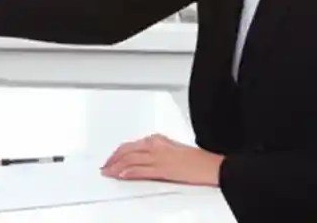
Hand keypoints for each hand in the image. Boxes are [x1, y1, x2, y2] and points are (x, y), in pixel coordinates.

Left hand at [100, 134, 222, 185]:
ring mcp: (158, 157)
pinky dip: (128, 172)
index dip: (118, 153)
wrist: (211, 166)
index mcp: (158, 140)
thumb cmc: (197, 160)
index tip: (112, 159)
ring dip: (116, 167)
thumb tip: (144, 159)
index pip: (131, 145)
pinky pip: (140, 170)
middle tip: (105, 167)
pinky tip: (121, 175)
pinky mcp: (163, 169)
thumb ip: (157, 151)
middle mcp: (155, 146)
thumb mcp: (173, 150)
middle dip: (113, 159)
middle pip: (127, 151)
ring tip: (108, 173)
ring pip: (130, 160)